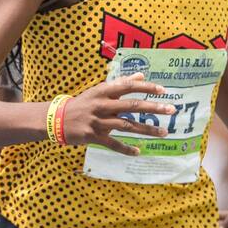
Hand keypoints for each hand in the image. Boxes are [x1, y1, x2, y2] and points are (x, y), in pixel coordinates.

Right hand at [61, 72, 176, 155]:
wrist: (57, 119)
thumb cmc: (82, 103)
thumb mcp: (98, 90)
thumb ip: (120, 83)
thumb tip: (141, 75)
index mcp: (103, 91)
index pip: (128, 86)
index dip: (146, 87)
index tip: (163, 90)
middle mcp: (102, 105)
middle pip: (131, 106)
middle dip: (153, 108)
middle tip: (171, 110)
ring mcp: (98, 121)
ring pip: (127, 126)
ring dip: (146, 130)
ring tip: (163, 133)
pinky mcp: (94, 136)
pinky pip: (113, 144)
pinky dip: (126, 149)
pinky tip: (138, 152)